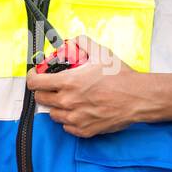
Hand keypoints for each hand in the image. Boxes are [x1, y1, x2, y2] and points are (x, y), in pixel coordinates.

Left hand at [25, 36, 146, 136]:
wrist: (138, 98)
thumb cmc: (120, 76)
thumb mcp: (100, 52)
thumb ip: (81, 43)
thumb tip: (71, 41)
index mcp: (68, 82)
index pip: (35, 83)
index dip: (33, 77)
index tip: (36, 75)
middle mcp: (69, 102)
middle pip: (41, 99)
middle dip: (44, 90)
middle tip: (52, 86)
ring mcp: (76, 118)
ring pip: (53, 114)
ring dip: (56, 106)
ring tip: (67, 98)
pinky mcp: (85, 131)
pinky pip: (67, 127)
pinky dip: (69, 119)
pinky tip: (78, 110)